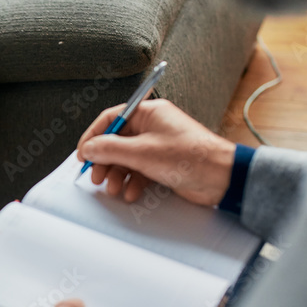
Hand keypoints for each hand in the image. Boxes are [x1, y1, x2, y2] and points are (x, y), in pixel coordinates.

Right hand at [76, 99, 235, 205]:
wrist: (222, 178)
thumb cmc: (190, 157)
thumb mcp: (142, 152)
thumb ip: (111, 149)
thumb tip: (89, 148)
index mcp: (149, 113)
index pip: (112, 118)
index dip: (94, 136)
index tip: (83, 154)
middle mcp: (153, 126)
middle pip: (117, 141)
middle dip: (105, 161)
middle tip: (96, 177)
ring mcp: (159, 146)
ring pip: (127, 158)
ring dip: (118, 175)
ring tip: (113, 190)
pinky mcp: (164, 164)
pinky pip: (140, 170)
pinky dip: (133, 182)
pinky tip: (132, 193)